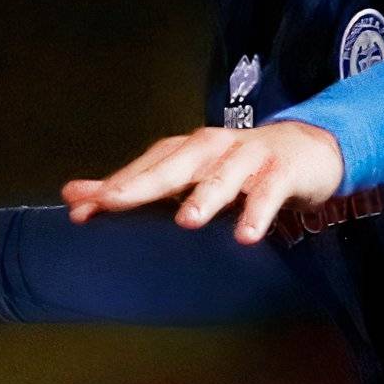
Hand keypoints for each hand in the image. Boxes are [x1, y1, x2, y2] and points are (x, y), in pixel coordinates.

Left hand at [60, 121, 344, 244]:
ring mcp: (250, 156)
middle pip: (177, 164)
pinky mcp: (283, 169)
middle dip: (145, 183)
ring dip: (206, 195)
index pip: (145, 166)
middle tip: (113, 202)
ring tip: (188, 221)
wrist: (311, 148)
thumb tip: (72, 197)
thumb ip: (137, 187)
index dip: (114, 185)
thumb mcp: (189, 175)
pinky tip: (247, 235)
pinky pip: (269, 191)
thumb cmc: (240, 167)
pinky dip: (258, 211)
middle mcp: (214, 148)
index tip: (79, 208)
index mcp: (188, 150)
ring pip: (224, 174)